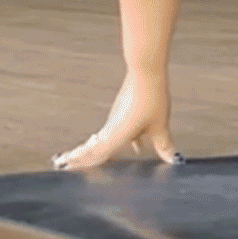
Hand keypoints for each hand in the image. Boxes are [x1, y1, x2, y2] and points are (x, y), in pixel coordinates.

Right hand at [52, 69, 181, 170]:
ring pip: (104, 140)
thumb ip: (164, 145)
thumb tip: (173, 160)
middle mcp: (111, 128)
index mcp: (116, 136)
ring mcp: (114, 118)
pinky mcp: (121, 111)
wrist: (145, 72)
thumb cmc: (151, 98)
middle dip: (81, 157)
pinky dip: (115, 140)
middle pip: (93, 148)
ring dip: (95, 150)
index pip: (96, 155)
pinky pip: (115, 131)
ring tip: (91, 157)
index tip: (65, 166)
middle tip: (65, 164)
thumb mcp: (160, 126)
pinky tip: (136, 145)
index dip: (81, 162)